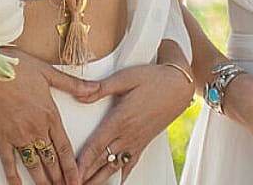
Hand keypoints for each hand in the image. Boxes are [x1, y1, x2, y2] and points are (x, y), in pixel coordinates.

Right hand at [0, 47, 100, 184]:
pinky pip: (8, 161)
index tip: (77, 180)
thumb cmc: (16, 67)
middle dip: (59, 178)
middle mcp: (36, 129)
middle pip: (51, 160)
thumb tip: (94, 87)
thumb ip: (72, 84)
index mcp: (49, 114)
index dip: (71, 167)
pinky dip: (13, 176)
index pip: (65, 148)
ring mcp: (18, 135)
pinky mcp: (1, 136)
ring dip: (42, 180)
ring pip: (33, 164)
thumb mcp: (48, 72)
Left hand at [74, 63, 194, 183]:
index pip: (97, 145)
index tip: (73, 173)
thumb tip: (80, 93)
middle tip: (73, 183)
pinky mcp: (143, 143)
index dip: (83, 162)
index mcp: (120, 119)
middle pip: (102, 160)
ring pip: (115, 166)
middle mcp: (128, 134)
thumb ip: (101, 87)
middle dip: (87, 175)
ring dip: (100, 178)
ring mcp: (136, 141)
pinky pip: (130, 164)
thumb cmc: (153, 79)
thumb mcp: (125, 77)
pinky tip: (116, 182)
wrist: (179, 86)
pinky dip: (121, 176)